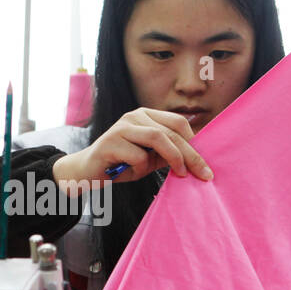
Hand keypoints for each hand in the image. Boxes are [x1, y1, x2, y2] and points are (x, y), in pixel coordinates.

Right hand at [53, 108, 212, 186]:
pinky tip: (131, 173)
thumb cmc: (120, 164)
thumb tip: (196, 160)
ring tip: (179, 174)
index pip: (177, 122)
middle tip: (204, 174)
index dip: (194, 142)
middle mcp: (134, 116)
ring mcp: (121, 127)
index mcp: (145, 115)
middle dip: (191, 154)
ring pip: (157, 138)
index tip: (205, 164)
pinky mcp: (110, 142)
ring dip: (173, 158)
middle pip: (171, 131)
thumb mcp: (149, 159)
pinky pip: (138, 156)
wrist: (86, 172)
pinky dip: (141, 169)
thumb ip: (167, 155)